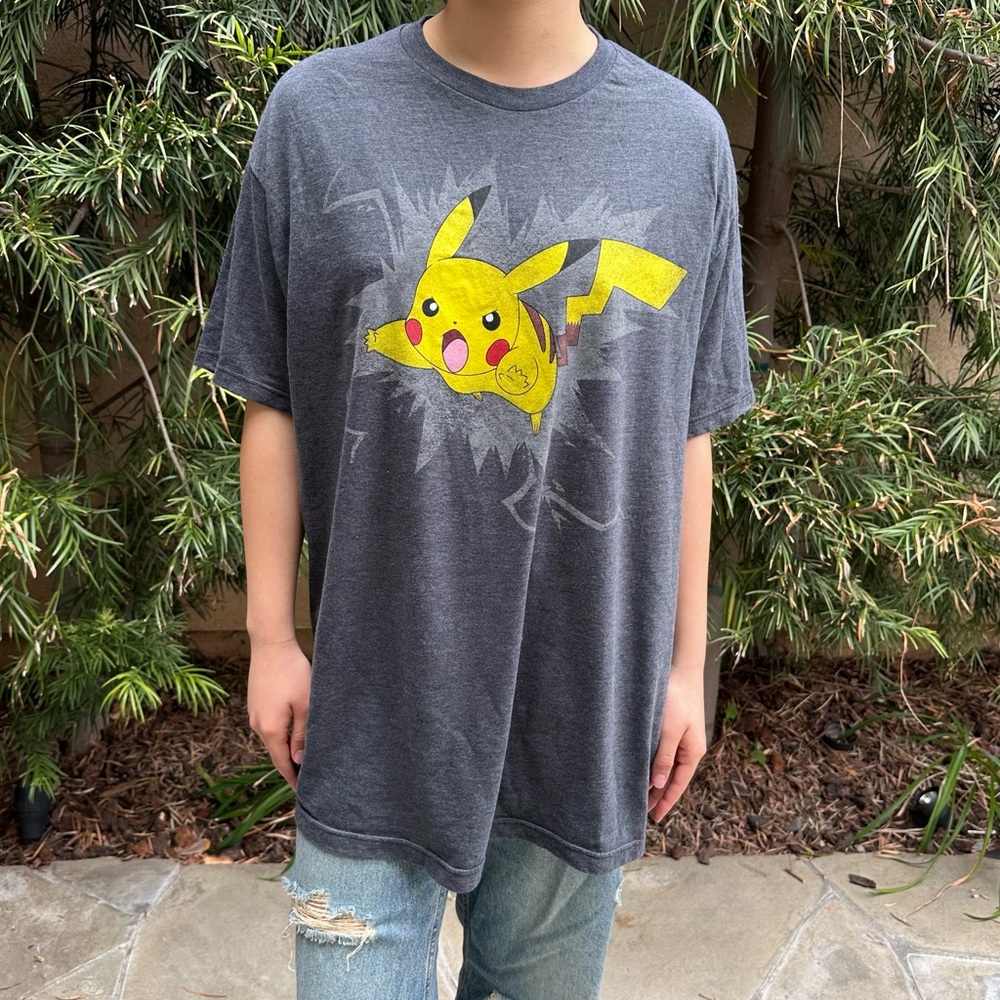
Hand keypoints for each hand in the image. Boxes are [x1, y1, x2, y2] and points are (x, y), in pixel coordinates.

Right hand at [247, 636, 311, 790]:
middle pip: (275, 751)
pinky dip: (279, 733)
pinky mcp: (255, 702)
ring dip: (284, 747)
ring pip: (271, 737)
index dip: (292, 776)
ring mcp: (253, 712)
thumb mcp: (304, 705)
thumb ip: (301, 733)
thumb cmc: (292, 672)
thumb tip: (299, 758)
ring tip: (301, 756)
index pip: (281, 762)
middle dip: (289, 764)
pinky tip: (291, 731)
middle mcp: (257, 724)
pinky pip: (268, 724)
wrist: (270, 644)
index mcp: (270, 729)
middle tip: (307, 775)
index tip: (302, 790)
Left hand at [647, 667, 706, 822]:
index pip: (678, 784)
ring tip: (640, 794)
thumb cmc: (677, 698)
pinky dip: (655, 763)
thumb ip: (664, 757)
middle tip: (641, 810)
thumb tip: (658, 783)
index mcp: (693, 752)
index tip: (654, 817)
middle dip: (659, 793)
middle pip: (673, 777)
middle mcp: (690, 747)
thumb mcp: (669, 730)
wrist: (681, 668)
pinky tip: (643, 767)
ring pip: (668, 765)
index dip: (666, 801)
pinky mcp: (674, 727)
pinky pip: (664, 752)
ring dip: (655, 779)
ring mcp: (682, 737)